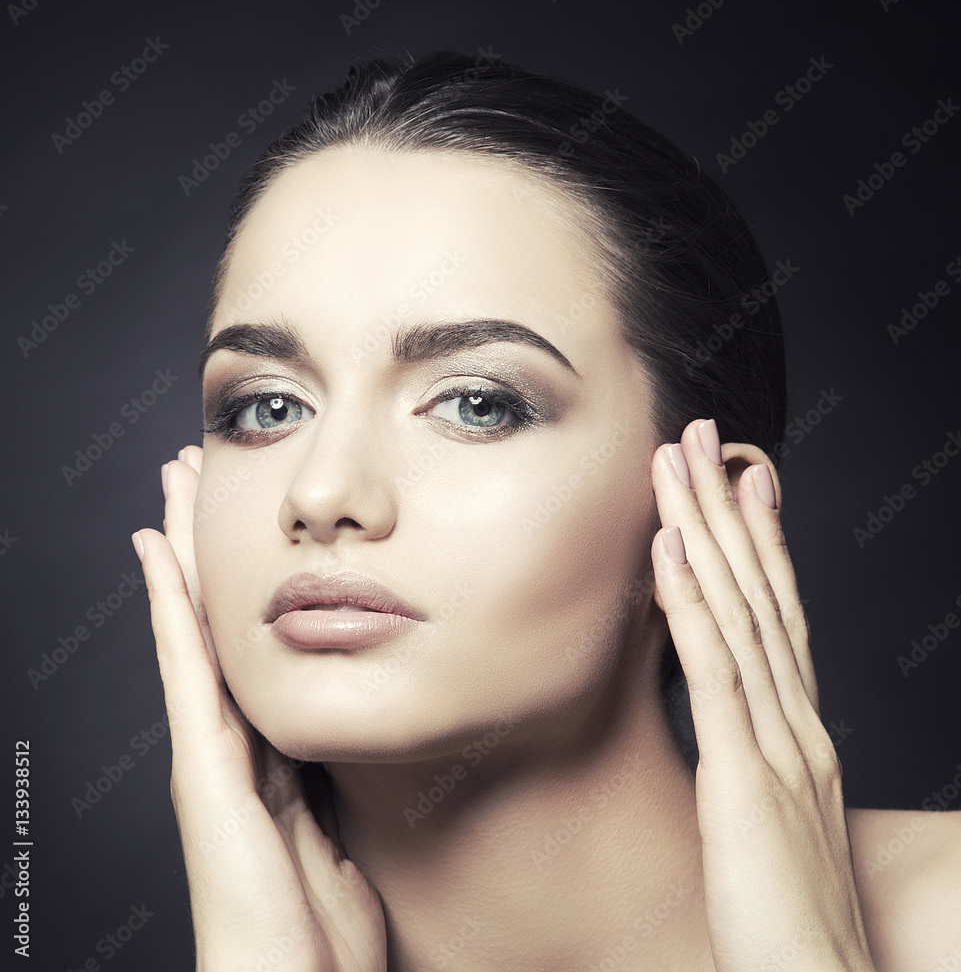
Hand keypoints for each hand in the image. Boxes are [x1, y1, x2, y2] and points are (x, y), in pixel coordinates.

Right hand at [132, 446, 386, 971]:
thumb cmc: (319, 935)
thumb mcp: (341, 837)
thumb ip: (336, 789)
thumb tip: (350, 751)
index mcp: (268, 753)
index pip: (250, 652)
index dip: (241, 590)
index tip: (244, 530)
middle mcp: (232, 742)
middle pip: (216, 626)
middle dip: (205, 554)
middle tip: (194, 484)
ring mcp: (212, 751)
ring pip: (194, 630)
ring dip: (183, 559)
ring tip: (172, 493)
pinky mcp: (204, 767)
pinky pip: (187, 668)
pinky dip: (170, 606)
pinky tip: (160, 553)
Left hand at [650, 419, 875, 971]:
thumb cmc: (786, 916)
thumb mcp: (767, 817)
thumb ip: (751, 759)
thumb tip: (728, 720)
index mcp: (800, 730)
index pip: (779, 613)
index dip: (760, 541)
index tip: (742, 480)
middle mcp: (796, 721)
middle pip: (759, 592)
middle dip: (729, 508)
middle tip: (703, 437)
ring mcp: (776, 743)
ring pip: (735, 612)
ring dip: (705, 530)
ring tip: (678, 463)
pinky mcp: (744, 775)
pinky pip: (714, 672)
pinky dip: (692, 605)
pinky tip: (671, 550)